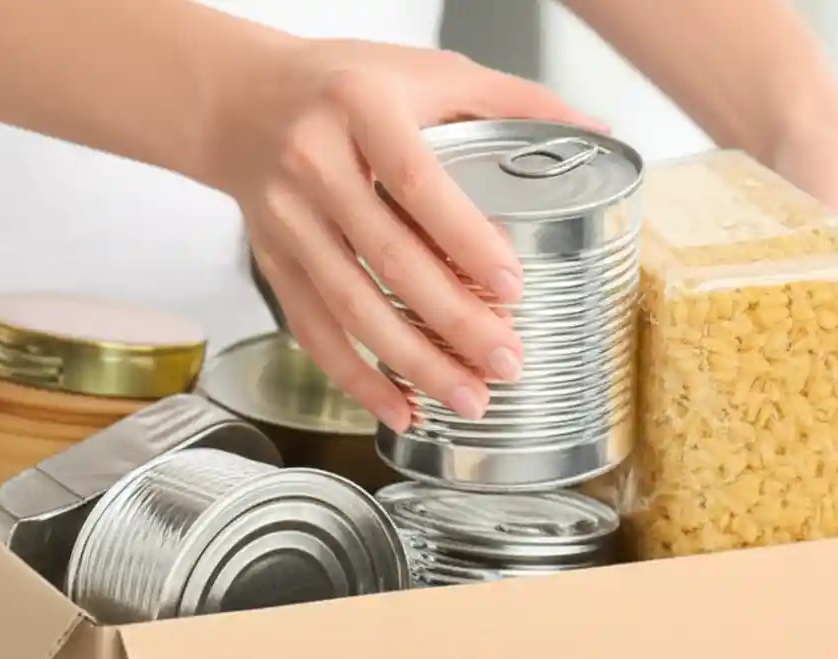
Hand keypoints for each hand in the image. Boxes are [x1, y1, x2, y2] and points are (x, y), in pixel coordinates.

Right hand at [204, 39, 600, 430]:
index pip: (416, 182)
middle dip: (452, 321)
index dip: (465, 239)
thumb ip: (512, 98)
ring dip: (412, 362)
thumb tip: (596, 128)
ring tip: (469, 399)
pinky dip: (357, 376)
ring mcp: (288, 219)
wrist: (240, 100)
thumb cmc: (345, 84)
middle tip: (507, 363)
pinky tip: (401, 408)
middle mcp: (315, 164)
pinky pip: (313, 329)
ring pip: (351, 305)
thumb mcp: (429, 70)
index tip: (512, 286)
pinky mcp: (273, 260)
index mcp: (361, 108)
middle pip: (388, 257)